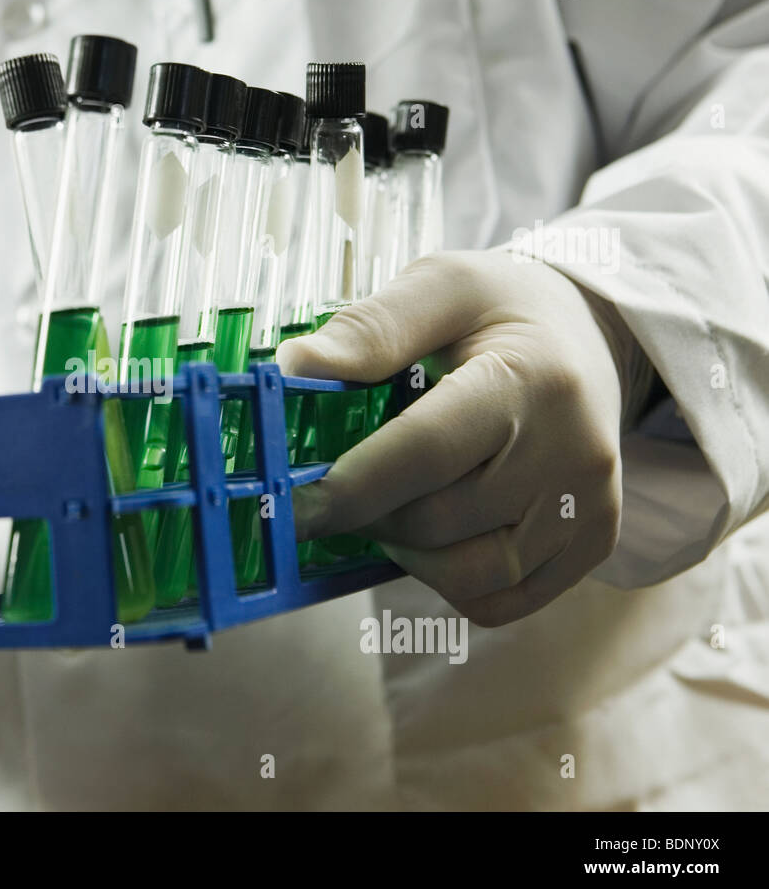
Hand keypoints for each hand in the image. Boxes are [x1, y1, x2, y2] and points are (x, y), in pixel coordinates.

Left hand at [277, 249, 628, 625]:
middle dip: (370, 514)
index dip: (348, 487)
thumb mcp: (440, 286)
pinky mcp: (595, 541)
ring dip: (408, 555)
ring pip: (468, 577)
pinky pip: (502, 601)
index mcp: (530, 380)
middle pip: (436, 522)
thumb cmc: (500, 309)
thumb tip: (294, 365)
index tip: (293, 506)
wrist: (588, 332)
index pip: (423, 453)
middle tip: (344, 487)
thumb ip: (371, 329)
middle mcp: (573, 452)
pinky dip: (451, 582)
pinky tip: (437, 536)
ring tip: (394, 507)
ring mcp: (589, 505)